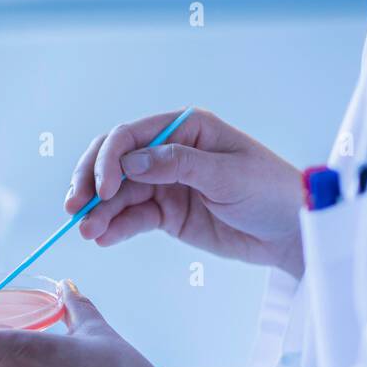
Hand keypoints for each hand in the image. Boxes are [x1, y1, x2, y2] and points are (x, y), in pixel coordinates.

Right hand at [65, 108, 305, 277]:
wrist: (292, 231)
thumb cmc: (269, 191)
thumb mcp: (227, 174)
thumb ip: (178, 165)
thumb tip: (131, 162)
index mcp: (186, 128)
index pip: (132, 135)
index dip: (109, 160)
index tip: (103, 190)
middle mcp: (170, 152)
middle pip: (115, 162)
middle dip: (91, 183)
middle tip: (74, 209)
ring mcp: (166, 184)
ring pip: (119, 194)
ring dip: (99, 211)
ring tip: (86, 232)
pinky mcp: (167, 214)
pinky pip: (133, 218)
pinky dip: (115, 228)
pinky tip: (101, 239)